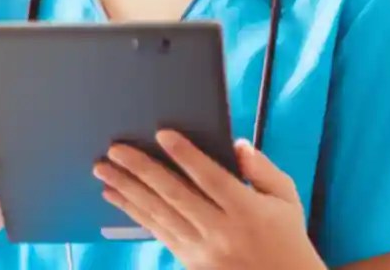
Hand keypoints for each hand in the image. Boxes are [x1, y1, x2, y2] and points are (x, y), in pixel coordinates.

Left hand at [94, 131, 326, 269]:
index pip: (211, 178)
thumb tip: (236, 145)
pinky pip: (158, 232)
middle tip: (115, 149)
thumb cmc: (286, 237)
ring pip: (159, 214)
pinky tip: (116, 196)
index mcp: (247, 211)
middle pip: (175, 195)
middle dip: (142, 169)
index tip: (162, 134)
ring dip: (128, 190)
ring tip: (103, 169)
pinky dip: (134, 213)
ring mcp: (202, 250)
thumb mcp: (286, 198)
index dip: (186, 155)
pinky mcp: (190, 262)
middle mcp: (221, 231)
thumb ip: (262, 169)